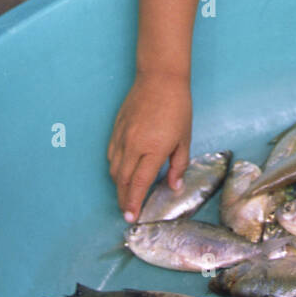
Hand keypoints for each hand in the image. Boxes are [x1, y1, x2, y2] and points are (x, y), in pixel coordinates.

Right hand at [107, 72, 191, 222]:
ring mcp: (122, 137)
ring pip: (114, 169)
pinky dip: (115, 168)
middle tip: (128, 212)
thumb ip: (178, 165)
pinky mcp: (116, 129)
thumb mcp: (184, 138)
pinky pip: (111, 155)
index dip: (134, 203)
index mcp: (153, 149)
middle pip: (123, 181)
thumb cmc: (177, 108)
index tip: (131, 217)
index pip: (139, 184)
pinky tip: (122, 172)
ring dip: (119, 185)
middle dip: (124, 199)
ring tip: (126, 195)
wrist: (160, 79)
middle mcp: (133, 146)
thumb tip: (173, 185)